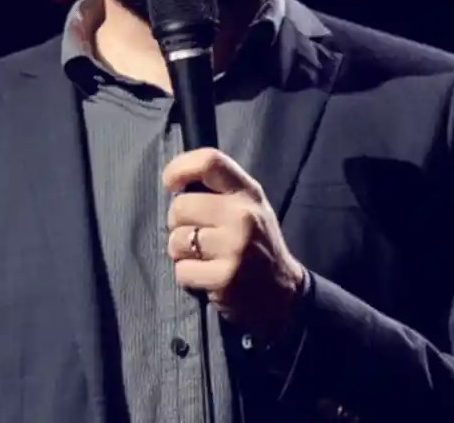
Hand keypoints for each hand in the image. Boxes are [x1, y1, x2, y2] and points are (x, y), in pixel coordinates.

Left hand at [163, 148, 306, 339]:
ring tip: (205, 257)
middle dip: (178, 224)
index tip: (171, 183)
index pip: (209, 162)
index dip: (180, 167)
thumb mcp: (251, 207)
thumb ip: (221, 191)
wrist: (283, 290)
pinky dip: (189, 276)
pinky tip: (208, 276)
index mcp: (248, 192)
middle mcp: (243, 215)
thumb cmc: (258, 244)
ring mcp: (234, 247)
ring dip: (182, 252)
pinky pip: (182, 271)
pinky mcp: (224, 277)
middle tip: (197, 235)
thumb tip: (177, 182)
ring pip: (176, 241)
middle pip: (180, 207)